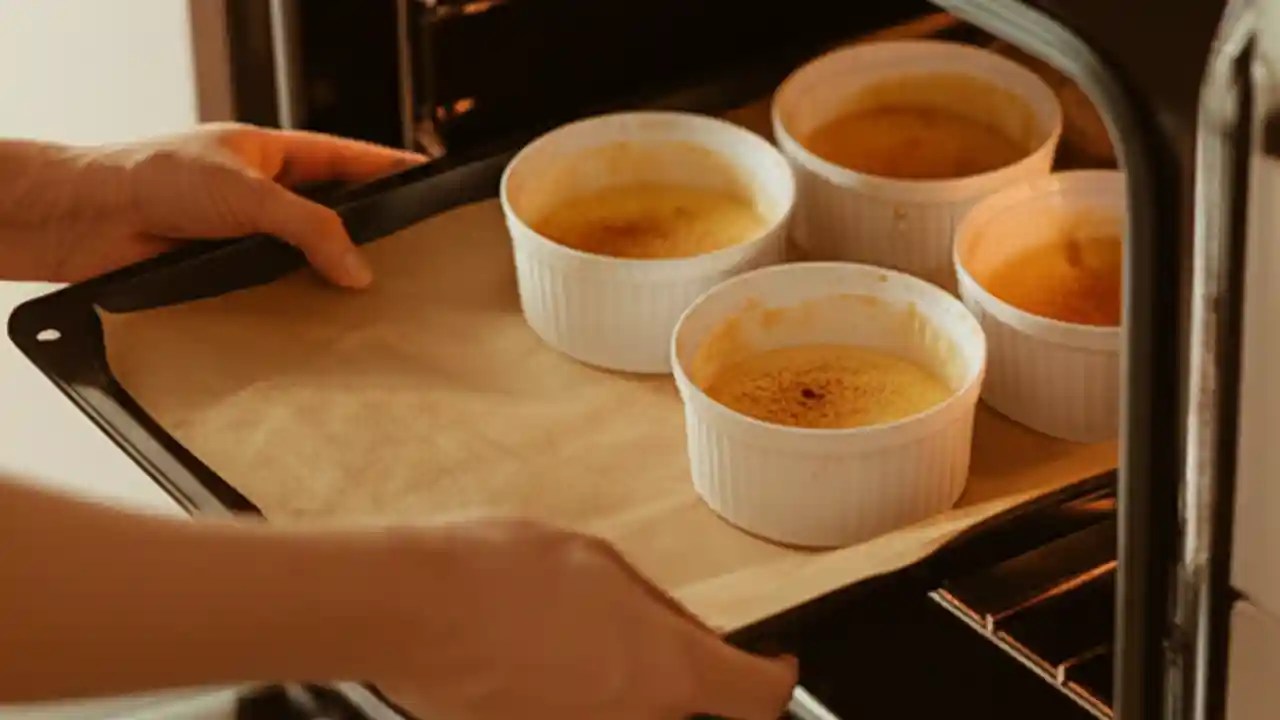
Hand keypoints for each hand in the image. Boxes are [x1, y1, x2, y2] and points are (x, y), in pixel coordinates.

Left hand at [0, 123, 423, 286]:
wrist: (90, 219)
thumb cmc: (155, 178)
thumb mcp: (249, 192)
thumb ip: (311, 227)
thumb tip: (359, 270)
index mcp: (274, 154)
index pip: (350, 159)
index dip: (393, 168)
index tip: (434, 179)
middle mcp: (265, 195)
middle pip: (336, 214)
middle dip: (371, 234)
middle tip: (414, 255)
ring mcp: (247, 236)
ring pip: (308, 258)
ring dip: (332, 277)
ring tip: (377, 300)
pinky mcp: (228, 275)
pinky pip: (277, 291)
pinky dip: (298, 305)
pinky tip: (322, 322)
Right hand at [379, 520, 796, 719]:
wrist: (412, 609)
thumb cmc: (501, 572)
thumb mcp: (600, 562)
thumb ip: (658, 609)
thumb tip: (686, 633)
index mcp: (667, 667)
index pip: (759, 697)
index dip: (773, 678)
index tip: (768, 665)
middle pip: (689, 709)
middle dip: (675, 675)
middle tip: (632, 635)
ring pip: (634, 716)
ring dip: (621, 689)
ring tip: (570, 644)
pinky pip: (581, 718)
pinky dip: (576, 699)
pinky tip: (540, 667)